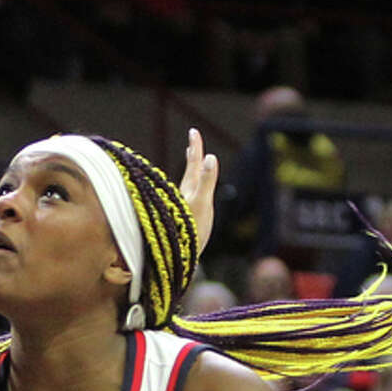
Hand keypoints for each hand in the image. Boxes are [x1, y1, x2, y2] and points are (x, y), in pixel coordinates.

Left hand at [179, 127, 218, 250]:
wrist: (180, 259)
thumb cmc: (191, 231)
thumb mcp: (202, 204)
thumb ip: (207, 181)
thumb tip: (211, 157)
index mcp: (190, 190)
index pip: (194, 164)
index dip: (195, 148)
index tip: (193, 131)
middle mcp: (186, 197)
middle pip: (190, 173)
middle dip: (193, 158)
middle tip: (192, 144)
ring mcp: (184, 209)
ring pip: (188, 185)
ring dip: (191, 173)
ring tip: (192, 164)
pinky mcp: (185, 221)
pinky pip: (188, 198)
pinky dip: (190, 190)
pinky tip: (188, 196)